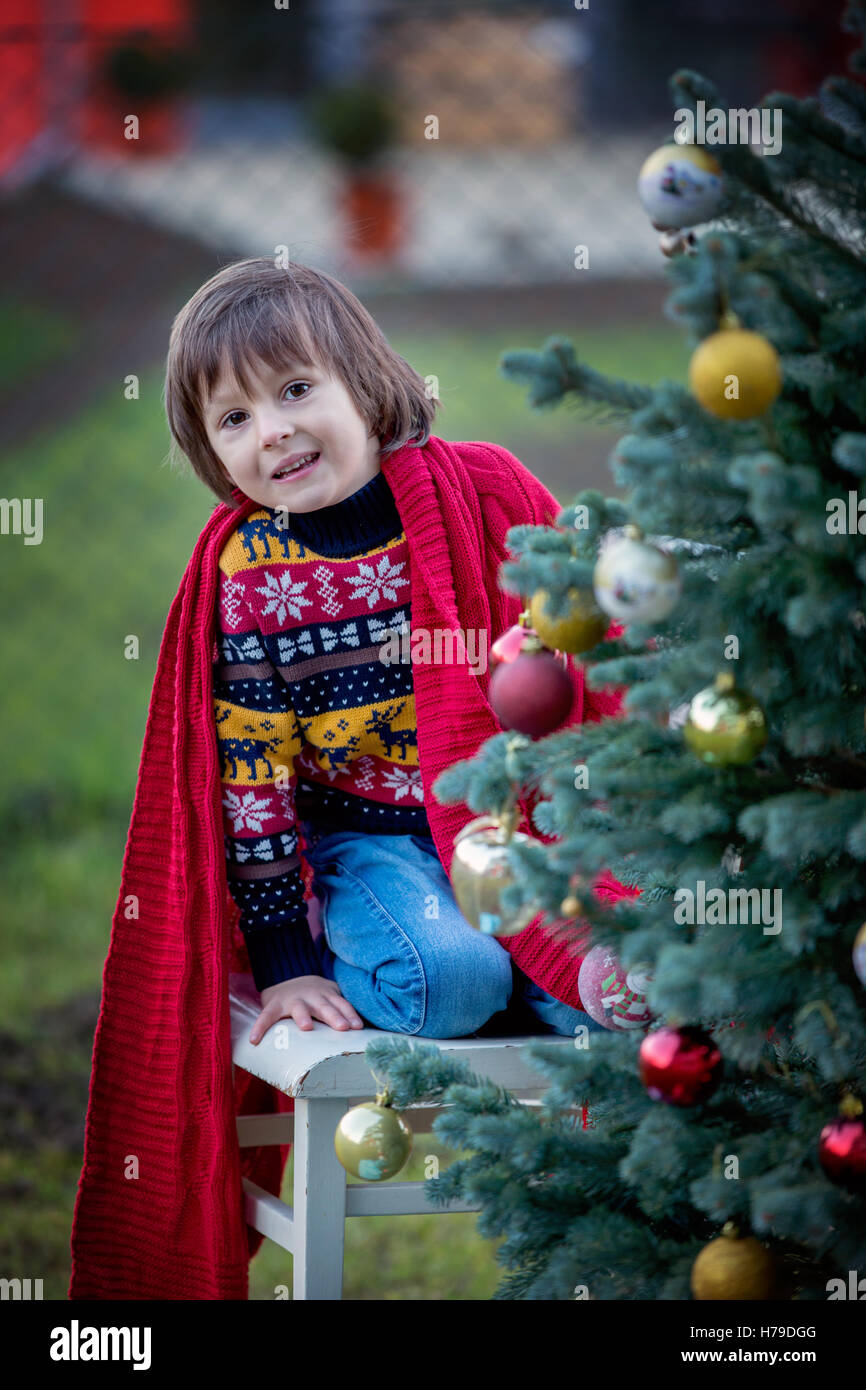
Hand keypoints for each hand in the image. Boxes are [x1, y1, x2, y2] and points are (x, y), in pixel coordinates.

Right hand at [249, 975, 364, 1042]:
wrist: (286, 974)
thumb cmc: (314, 994)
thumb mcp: (330, 995)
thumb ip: (342, 1009)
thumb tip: (363, 1031)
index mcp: (327, 994)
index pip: (342, 1004)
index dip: (350, 1014)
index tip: (357, 1027)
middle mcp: (312, 996)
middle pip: (325, 1006)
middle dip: (334, 1016)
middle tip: (343, 1027)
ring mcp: (292, 999)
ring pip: (299, 1009)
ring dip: (303, 1016)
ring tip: (307, 1027)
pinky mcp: (274, 1005)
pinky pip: (266, 1017)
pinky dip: (260, 1027)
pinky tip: (255, 1040)